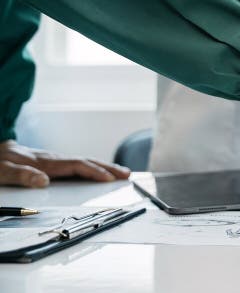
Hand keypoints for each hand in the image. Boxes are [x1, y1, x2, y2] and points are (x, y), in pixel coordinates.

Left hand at [0, 140, 129, 187]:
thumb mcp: (3, 171)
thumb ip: (22, 175)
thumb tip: (44, 181)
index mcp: (45, 162)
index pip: (76, 166)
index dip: (94, 172)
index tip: (109, 179)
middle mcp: (53, 159)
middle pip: (86, 161)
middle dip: (108, 168)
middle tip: (127, 174)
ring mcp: (54, 160)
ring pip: (84, 162)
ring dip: (103, 167)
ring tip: (120, 173)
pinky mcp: (52, 163)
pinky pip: (78, 165)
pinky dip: (92, 168)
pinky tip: (97, 172)